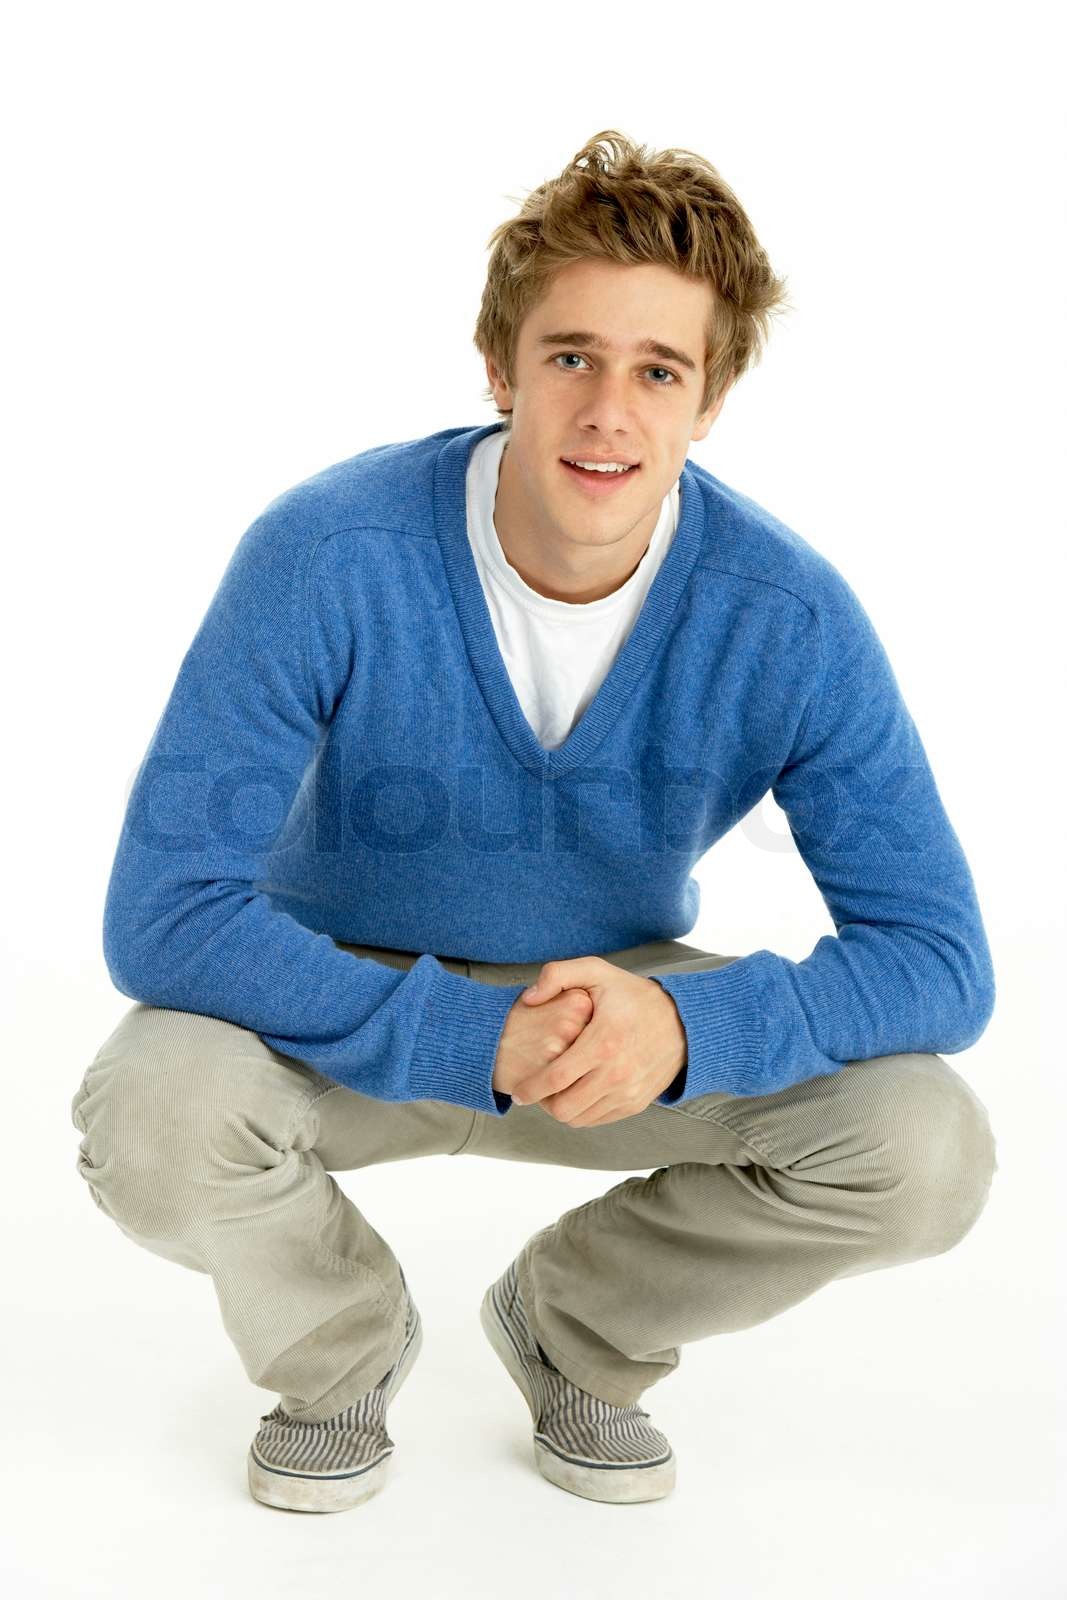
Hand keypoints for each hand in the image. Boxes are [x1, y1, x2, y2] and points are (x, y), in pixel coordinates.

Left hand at [508, 957, 686, 1127]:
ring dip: (562, 1109)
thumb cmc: (633, 995)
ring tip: (555, 1092)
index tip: (517, 1091)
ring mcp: (628, 1092)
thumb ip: (557, 975)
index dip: (530, 1089)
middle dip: (543, 1102)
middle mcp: (616, 1073)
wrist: (683, 1020)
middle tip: (536, 1091)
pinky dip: (583, 1112)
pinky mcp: (636, 1103)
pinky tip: (578, 1093)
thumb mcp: (597, 971)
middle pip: (564, 1108)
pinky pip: (599, 1119)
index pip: (555, 1079)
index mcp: (602, 1042)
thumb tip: (528, 999)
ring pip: (580, 1118)